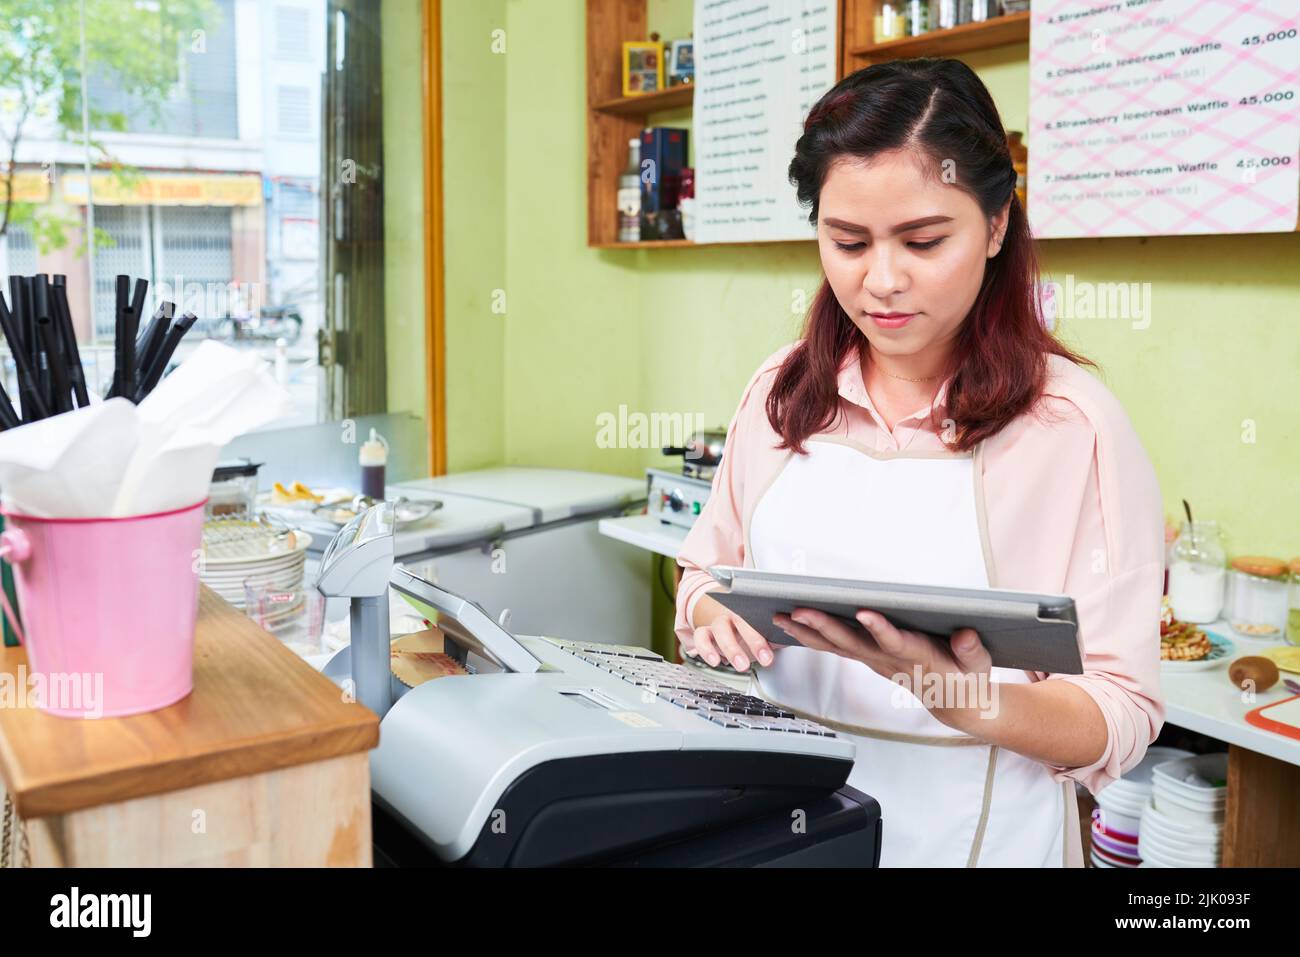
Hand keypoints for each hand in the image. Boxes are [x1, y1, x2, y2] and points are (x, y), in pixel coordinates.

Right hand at [687, 610, 774, 671]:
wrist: (727, 619)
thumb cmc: (751, 627)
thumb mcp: (767, 631)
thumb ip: (779, 634)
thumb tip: (797, 637)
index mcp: (751, 610)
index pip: (758, 617)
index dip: (762, 637)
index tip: (769, 657)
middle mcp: (733, 614)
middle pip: (739, 622)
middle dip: (751, 642)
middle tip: (761, 661)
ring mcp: (718, 623)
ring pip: (718, 629)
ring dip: (729, 648)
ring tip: (740, 665)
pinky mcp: (704, 633)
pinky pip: (700, 637)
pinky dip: (705, 649)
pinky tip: (715, 662)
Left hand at [772, 607, 990, 696]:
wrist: (955, 703)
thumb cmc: (966, 677)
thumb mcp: (979, 664)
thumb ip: (972, 650)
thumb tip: (965, 635)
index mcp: (918, 658)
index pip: (896, 642)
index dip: (881, 629)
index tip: (865, 612)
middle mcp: (888, 660)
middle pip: (852, 643)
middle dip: (825, 627)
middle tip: (800, 610)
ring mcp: (874, 661)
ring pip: (836, 646)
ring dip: (807, 632)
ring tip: (780, 616)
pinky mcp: (867, 658)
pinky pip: (834, 648)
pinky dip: (810, 637)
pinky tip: (789, 624)